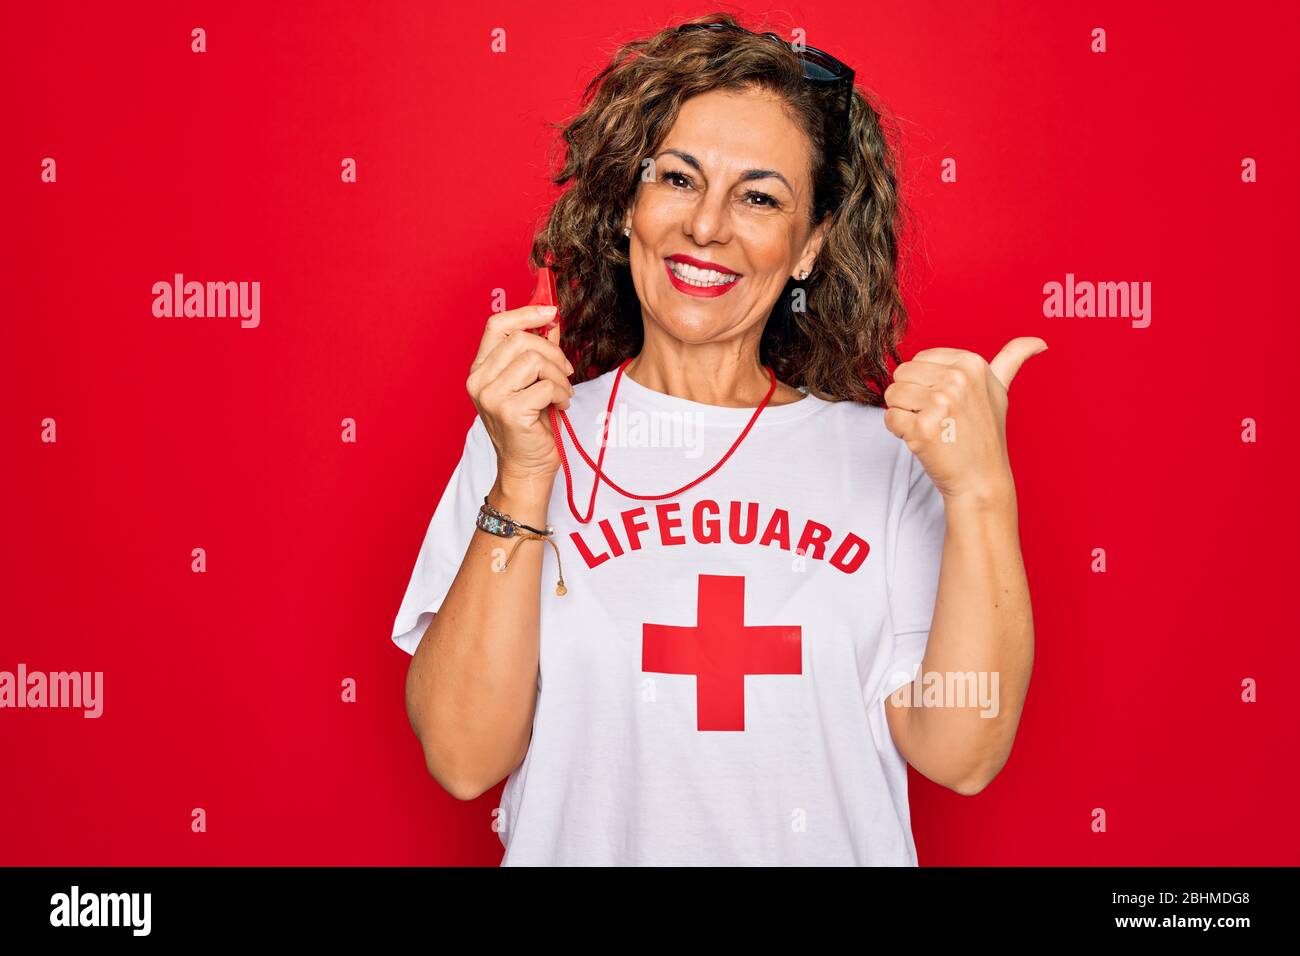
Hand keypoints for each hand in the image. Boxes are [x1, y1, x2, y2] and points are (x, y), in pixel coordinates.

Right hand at [466, 305, 574, 487]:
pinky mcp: (509, 411)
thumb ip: (535, 352)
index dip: (526, 313)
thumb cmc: (529, 427)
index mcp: (480, 370)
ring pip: (535, 360)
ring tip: (562, 393)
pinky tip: (560, 406)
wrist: (526, 468)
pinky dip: (561, 394)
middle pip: (521, 340)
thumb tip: (550, 321)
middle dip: (553, 352)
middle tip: (565, 371)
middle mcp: (479, 381)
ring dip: (559, 376)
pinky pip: (545, 386)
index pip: (496, 325)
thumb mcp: (529, 383)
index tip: (550, 311)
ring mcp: (491, 396)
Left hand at [882, 337, 1046, 501]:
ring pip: (892, 394)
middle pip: (901, 374)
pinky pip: (890, 418)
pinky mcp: (922, 428)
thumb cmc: (985, 435)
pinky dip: (899, 431)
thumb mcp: (1000, 391)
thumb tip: (1040, 341)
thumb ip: (1012, 359)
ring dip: (904, 414)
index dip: (924, 383)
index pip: (918, 359)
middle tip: (937, 418)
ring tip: (930, 428)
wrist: (980, 480)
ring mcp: (940, 404)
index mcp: (972, 363)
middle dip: (911, 397)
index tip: (946, 402)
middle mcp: (957, 379)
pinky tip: (923, 441)